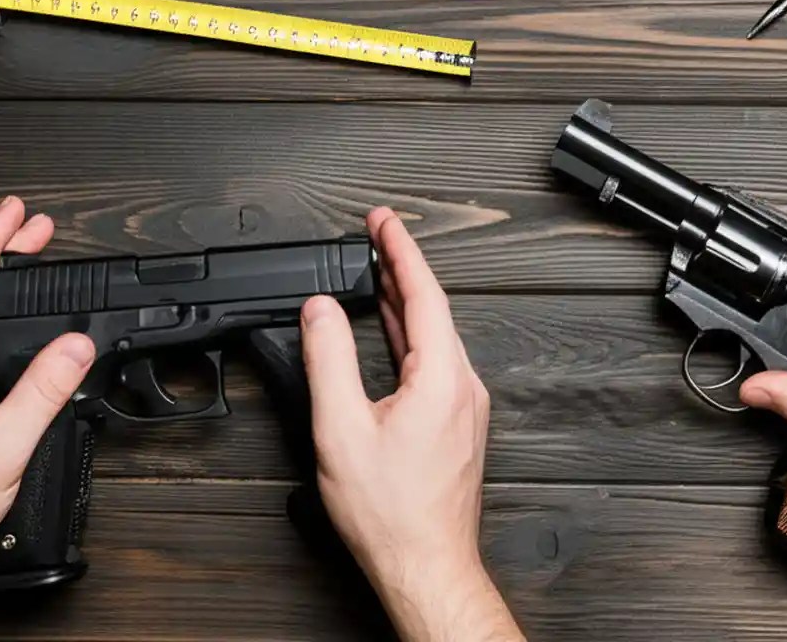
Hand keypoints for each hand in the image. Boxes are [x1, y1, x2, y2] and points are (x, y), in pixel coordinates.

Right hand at [301, 207, 521, 640]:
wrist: (425, 564)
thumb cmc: (391, 513)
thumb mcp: (341, 428)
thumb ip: (329, 360)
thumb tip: (321, 312)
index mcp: (442, 377)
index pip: (424, 292)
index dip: (401, 250)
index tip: (383, 221)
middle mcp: (462, 387)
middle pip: (434, 309)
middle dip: (402, 268)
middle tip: (377, 236)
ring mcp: (464, 407)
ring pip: (436, 337)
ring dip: (407, 302)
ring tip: (380, 272)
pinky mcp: (457, 425)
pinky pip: (436, 363)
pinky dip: (413, 335)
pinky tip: (395, 332)